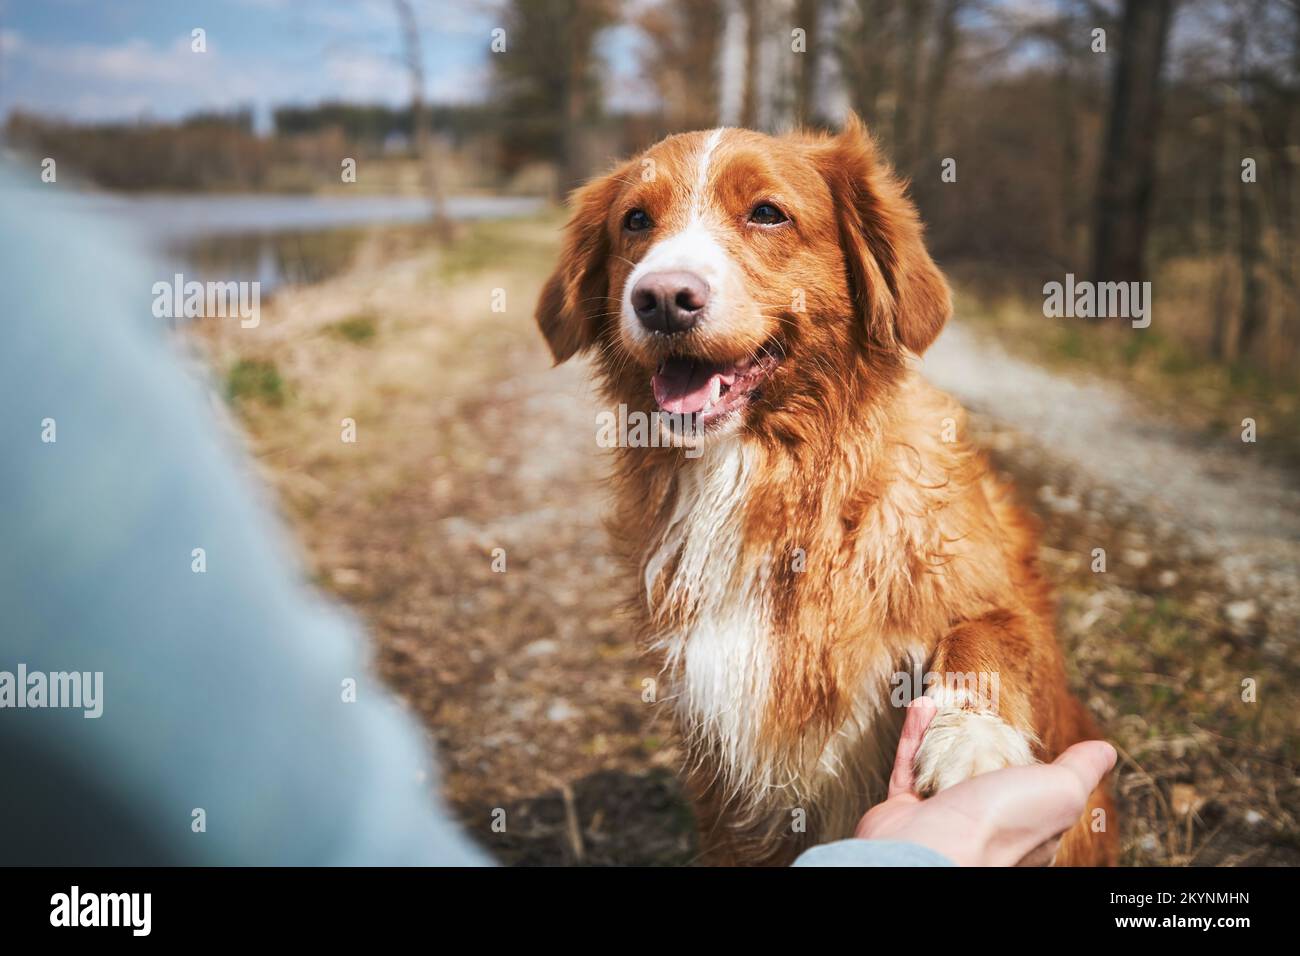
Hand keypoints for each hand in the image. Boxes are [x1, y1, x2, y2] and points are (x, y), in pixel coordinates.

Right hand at [854, 697, 1115, 865]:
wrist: (930, 850)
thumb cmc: (1001, 825)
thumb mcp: (1060, 792)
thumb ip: (1080, 770)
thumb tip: (1106, 750)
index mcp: (1026, 831)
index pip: (1035, 797)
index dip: (1034, 766)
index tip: (1027, 733)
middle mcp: (984, 828)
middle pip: (984, 778)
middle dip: (981, 741)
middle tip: (981, 705)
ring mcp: (942, 819)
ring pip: (943, 766)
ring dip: (945, 728)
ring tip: (950, 696)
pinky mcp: (904, 809)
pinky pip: (910, 764)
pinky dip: (915, 733)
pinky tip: (923, 704)